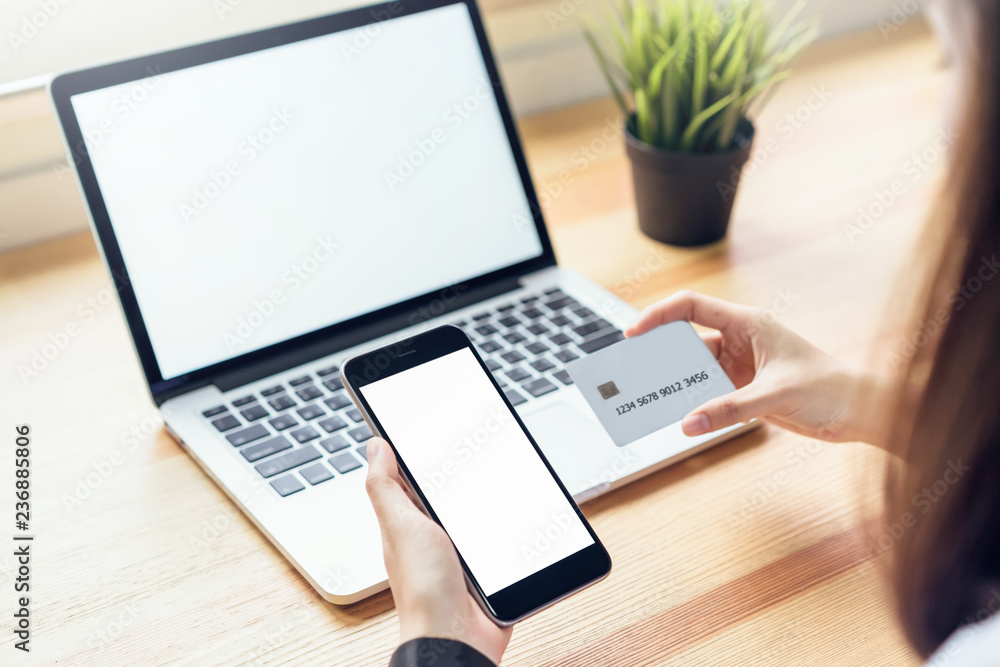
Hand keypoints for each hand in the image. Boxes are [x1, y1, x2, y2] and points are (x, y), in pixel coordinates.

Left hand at [365, 438, 511, 663]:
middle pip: (451, 488)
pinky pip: (503, 533)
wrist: (458, 638)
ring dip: (494, 495)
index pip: (413, 474)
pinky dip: (514, 522)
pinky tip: (525, 507)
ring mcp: (463, 549)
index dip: (423, 448)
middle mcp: (433, 533)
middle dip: (467, 467)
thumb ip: (387, 487)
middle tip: (483, 439)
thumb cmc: (424, 590)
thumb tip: (374, 445)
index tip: (438, 421)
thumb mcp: (401, 526)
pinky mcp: (489, 565)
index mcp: (408, 520)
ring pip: (479, 508)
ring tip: (508, 468)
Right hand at [625, 291, 892, 445]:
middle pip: (687, 339)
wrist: (860, 411)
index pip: (691, 307)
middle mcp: (740, 340)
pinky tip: (680, 411)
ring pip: (695, 369)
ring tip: (651, 394)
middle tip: (635, 371)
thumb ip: (729, 409)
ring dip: (676, 381)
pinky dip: (693, 401)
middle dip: (660, 353)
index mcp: (748, 323)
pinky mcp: (745, 389)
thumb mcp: (775, 395)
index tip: (635, 333)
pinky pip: (708, 392)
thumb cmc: (831, 389)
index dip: (659, 315)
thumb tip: (689, 422)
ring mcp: (741, 365)